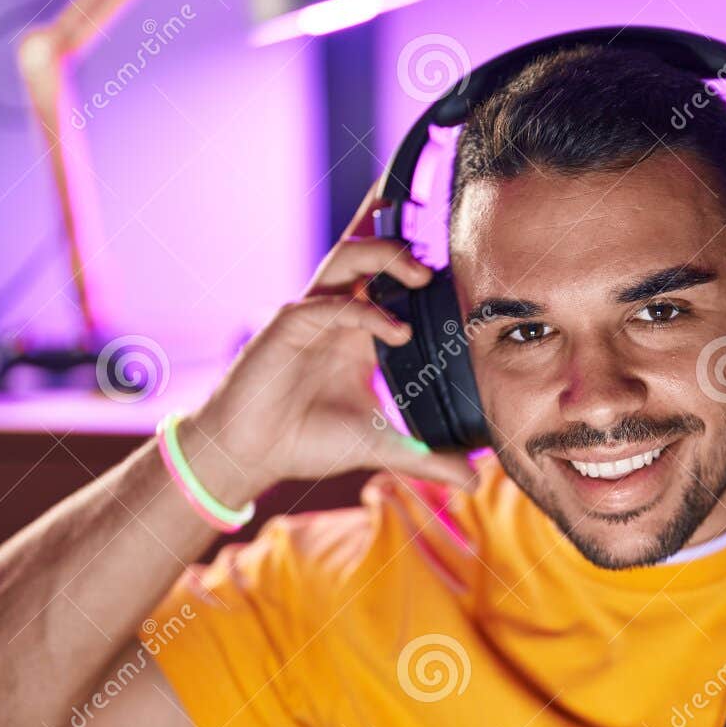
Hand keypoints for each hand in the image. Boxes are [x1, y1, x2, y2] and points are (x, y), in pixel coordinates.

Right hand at [183, 178, 476, 499]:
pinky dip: (364, 310)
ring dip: (383, 256)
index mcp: (360, 332)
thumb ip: (427, 458)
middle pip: (368, 254)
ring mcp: (312, 315)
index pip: (391, 281)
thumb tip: (474, 480)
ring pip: (345, 258)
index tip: (460, 265)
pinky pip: (328, 303)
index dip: (419, 263)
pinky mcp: (288, 326)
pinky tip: (395, 331)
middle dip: (402, 246)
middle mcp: (337, 313)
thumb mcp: (381, 447)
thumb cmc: (308, 441)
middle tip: (438, 266)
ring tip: (421, 274)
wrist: (251, 453)